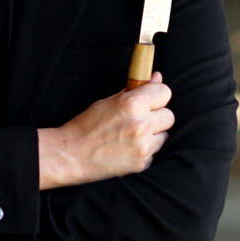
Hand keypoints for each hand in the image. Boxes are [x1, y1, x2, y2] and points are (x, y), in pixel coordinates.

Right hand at [37, 73, 173, 189]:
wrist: (70, 155)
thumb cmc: (86, 126)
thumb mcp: (108, 101)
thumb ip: (135, 90)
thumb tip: (156, 77)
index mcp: (132, 104)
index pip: (164, 92)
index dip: (157, 96)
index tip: (150, 100)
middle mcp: (141, 124)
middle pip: (169, 116)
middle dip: (157, 117)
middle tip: (140, 120)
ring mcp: (143, 146)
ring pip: (165, 135)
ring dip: (154, 135)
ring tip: (132, 136)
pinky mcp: (142, 163)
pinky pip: (155, 152)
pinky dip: (146, 151)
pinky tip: (128, 149)